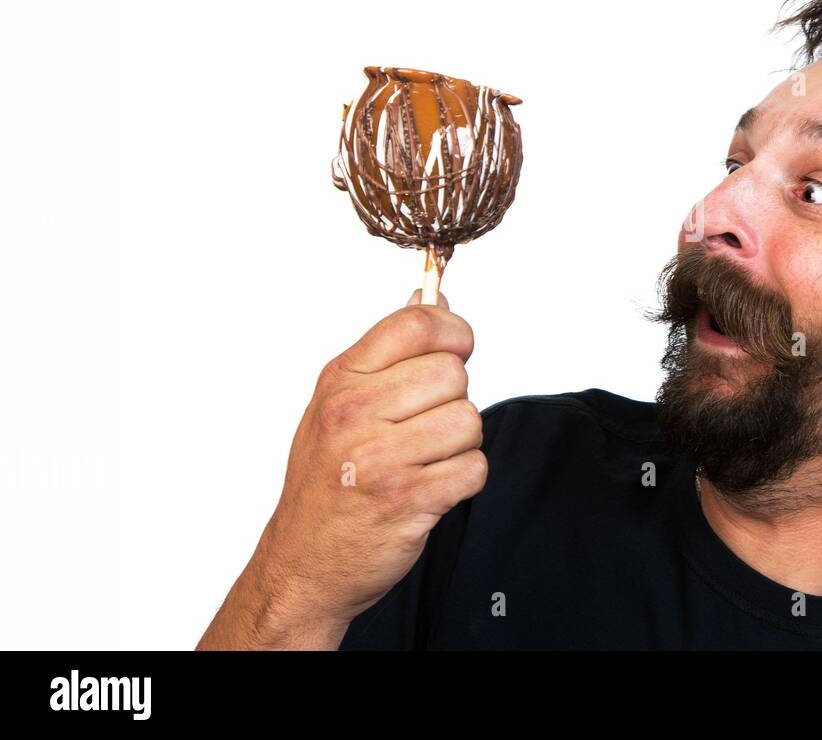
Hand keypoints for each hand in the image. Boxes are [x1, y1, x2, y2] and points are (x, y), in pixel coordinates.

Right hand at [197, 290, 486, 649]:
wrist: (303, 565)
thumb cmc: (325, 483)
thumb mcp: (338, 405)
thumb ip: (387, 355)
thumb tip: (433, 301)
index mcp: (341, 381)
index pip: (415, 325)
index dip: (453, 331)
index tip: (458, 346)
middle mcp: (355, 413)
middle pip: (453, 372)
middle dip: (452, 399)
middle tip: (424, 426)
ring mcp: (380, 457)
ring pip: (469, 420)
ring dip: (459, 445)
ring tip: (423, 461)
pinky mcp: (409, 499)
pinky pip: (474, 468)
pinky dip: (463, 481)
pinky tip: (430, 488)